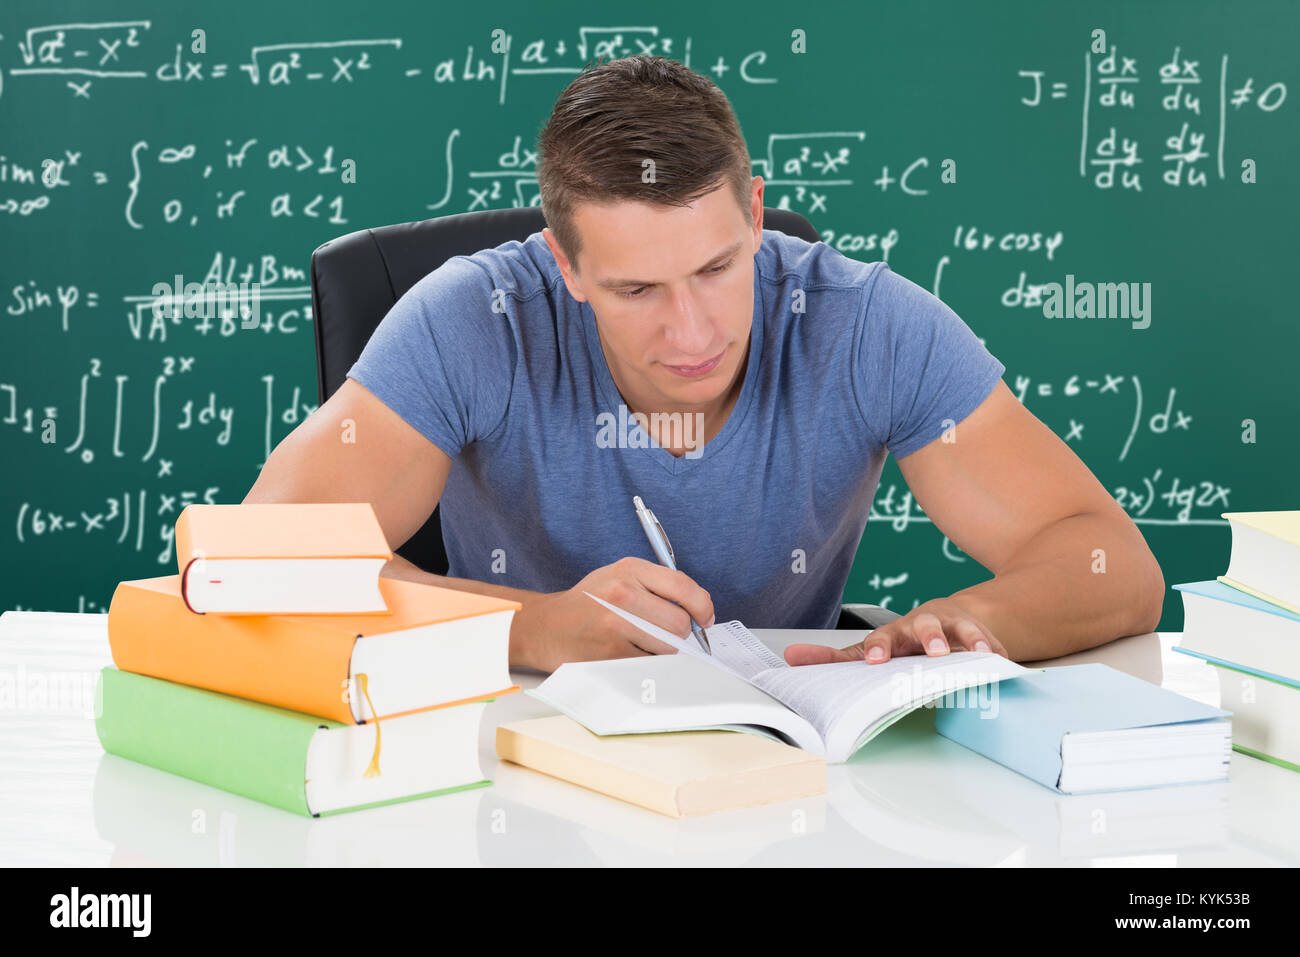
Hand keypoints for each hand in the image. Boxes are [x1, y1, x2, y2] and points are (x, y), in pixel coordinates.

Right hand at [511, 557, 714, 671]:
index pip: (683, 586)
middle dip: (681, 634)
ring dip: (662, 651)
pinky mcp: (609, 654)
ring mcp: (615, 626)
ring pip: (667, 648)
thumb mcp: (618, 577)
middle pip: (680, 623)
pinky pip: (648, 665)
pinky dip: (645, 664)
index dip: (702, 607)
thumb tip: (699, 610)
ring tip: (640, 643)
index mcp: (629, 570)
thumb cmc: (589, 603)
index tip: (704, 619)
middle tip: (666, 635)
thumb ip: (657, 586)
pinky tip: (627, 653)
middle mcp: (622, 594)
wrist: (546, 626)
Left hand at [783, 598, 1008, 665]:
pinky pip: (992, 642)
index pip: (882, 639)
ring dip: (967, 642)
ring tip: (977, 656)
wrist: (951, 618)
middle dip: (928, 639)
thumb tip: (789, 657)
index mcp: (895, 634)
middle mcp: (925, 627)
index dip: (878, 648)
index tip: (874, 661)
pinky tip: (1003, 659)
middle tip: (934, 655)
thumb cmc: (905, 640)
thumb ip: (833, 658)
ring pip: (962, 631)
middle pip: (924, 627)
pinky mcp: (982, 636)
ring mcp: (955, 629)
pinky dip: (997, 650)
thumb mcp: (872, 648)